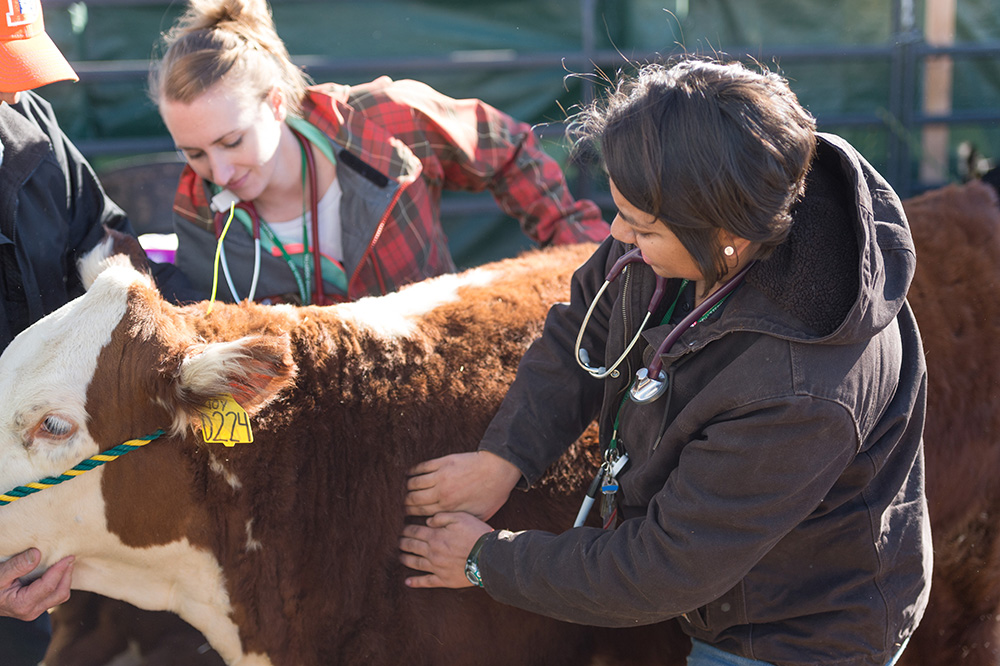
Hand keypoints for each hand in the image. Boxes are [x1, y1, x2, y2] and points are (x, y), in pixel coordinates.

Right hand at [0, 549, 73, 619]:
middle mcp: (31, 611)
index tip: (68, 556)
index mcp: (22, 604)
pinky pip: (54, 595)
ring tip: (65, 562)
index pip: (49, 586)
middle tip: (70, 557)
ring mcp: (34, 611)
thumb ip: (17, 565)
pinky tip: (56, 570)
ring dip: (65, 579)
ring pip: (60, 596)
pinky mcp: (36, 607)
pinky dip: (59, 582)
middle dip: (67, 575)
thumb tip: (37, 553)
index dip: (60, 570)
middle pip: (60, 593)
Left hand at [399, 512, 491, 588]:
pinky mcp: (444, 580)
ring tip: (400, 557)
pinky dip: (415, 582)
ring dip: (406, 559)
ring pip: (416, 563)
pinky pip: (426, 582)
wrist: (488, 557)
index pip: (415, 531)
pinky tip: (407, 582)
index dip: (406, 529)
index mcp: (435, 536)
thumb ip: (442, 517)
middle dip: (403, 543)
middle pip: (412, 547)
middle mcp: (432, 552)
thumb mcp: (461, 517)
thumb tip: (427, 521)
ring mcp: (437, 567)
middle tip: (397, 541)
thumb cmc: (476, 534)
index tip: (401, 528)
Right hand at [404, 451, 520, 519]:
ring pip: (414, 483)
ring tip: (400, 490)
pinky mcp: (443, 462)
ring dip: (405, 487)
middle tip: (396, 505)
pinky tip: (408, 474)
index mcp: (448, 508)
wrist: (499, 470)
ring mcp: (440, 477)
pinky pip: (421, 467)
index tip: (402, 516)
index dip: (409, 515)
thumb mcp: (478, 516)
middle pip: (413, 499)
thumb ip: (460, 522)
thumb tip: (448, 527)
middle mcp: (441, 494)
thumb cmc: (492, 494)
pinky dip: (412, 471)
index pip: (420, 513)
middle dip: (402, 503)